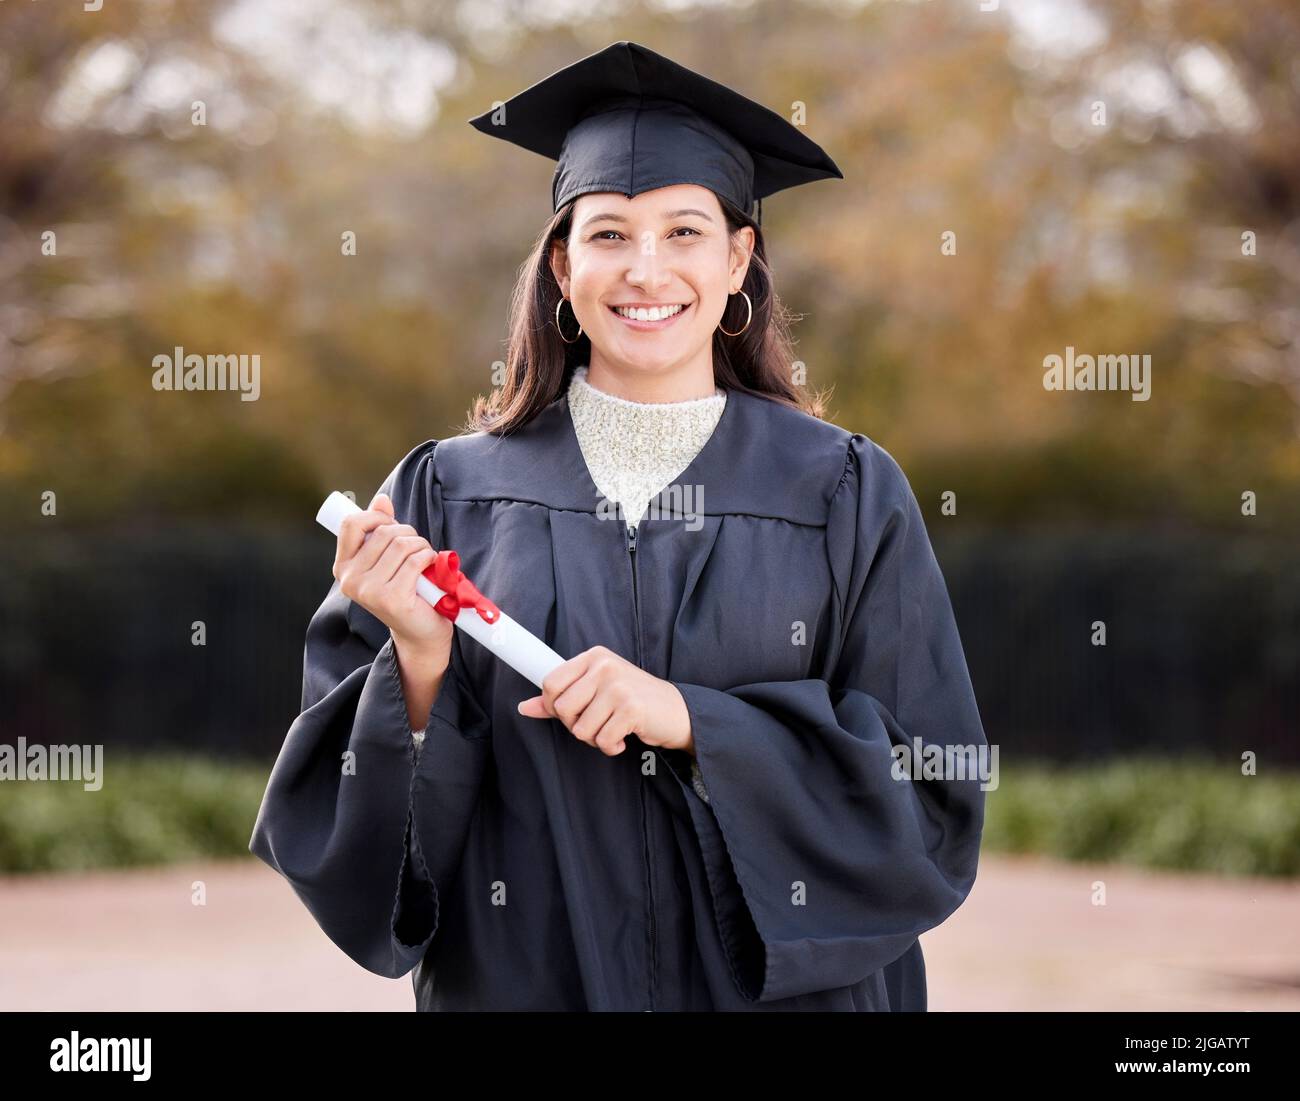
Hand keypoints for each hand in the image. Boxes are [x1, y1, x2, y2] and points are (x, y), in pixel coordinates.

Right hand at [333, 491, 452, 669]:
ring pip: (401, 545)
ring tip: (425, 559)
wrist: (420, 632)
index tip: (392, 525)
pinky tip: (430, 568)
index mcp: (343, 566)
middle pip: (383, 532)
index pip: (351, 524)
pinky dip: (429, 558)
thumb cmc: (406, 590)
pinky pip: (414, 561)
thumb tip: (382, 500)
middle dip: (408, 533)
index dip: (375, 517)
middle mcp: (350, 579)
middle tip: (417, 548)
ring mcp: (368, 590)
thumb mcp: (389, 558)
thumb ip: (381, 529)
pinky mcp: (390, 598)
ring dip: (421, 546)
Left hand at [516, 646, 693, 757]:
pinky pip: (602, 740)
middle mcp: (604, 666)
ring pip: (580, 729)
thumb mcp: (595, 692)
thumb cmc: (633, 701)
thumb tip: (524, 707)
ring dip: (595, 739)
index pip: (550, 683)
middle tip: (597, 724)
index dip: (554, 706)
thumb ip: (560, 699)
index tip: (572, 713)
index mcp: (594, 657)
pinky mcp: (631, 708)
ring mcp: (618, 686)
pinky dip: (611, 747)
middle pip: (562, 708)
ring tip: (613, 729)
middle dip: (576, 726)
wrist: (677, 711)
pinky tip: (624, 738)